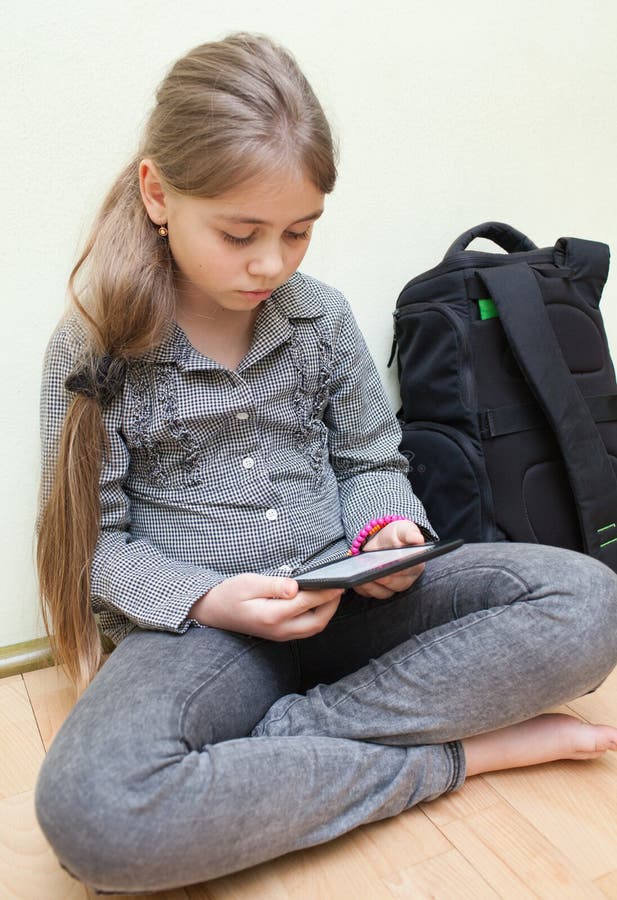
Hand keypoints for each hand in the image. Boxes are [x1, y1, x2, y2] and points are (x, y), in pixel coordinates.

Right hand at [188, 573, 341, 639]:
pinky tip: (319, 602)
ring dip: (327, 612)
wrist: (212, 612)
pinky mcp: (280, 634)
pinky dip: (317, 616)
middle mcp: (279, 630)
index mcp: (272, 615)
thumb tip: (295, 587)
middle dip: (332, 605)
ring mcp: (280, 635)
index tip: (339, 581)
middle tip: (341, 587)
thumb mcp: (248, 583)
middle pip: (317, 622)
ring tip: (333, 593)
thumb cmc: (229, 594)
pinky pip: (305, 629)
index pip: (307, 603)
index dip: (326, 592)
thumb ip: (274, 585)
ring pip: (313, 628)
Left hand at [354, 520, 425, 599]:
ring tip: (361, 576)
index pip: (410, 570)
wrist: (382, 541)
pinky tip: (354, 580)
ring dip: (372, 586)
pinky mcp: (377, 589)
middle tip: (373, 572)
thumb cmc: (396, 536)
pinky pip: (369, 593)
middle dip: (384, 579)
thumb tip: (418, 539)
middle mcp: (405, 579)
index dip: (401, 569)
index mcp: (415, 565)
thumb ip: (410, 534)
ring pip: (383, 592)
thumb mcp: (404, 530)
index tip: (391, 565)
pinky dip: (362, 588)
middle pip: (396, 585)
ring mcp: (391, 587)